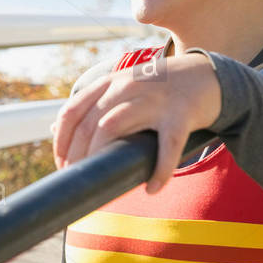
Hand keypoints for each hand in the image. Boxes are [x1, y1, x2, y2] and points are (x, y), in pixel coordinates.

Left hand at [52, 52, 221, 194]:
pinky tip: (152, 188)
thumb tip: (55, 129)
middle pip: (89, 124)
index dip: (61, 141)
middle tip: (78, 178)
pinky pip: (167, 146)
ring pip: (113, 128)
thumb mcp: (121, 88)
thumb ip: (91, 105)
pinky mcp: (181, 115)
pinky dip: (160, 170)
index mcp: (109, 82)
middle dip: (77, 155)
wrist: (207, 75)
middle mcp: (127, 86)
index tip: (61, 163)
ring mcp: (154, 99)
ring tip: (102, 186)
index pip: (72, 112)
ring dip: (101, 158)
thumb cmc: (158, 89)